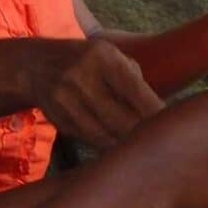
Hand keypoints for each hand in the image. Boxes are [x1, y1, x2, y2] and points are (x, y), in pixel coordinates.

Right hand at [28, 39, 163, 148]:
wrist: (35, 65)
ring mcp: (66, 99)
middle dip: (142, 134)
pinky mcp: (57, 118)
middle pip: (121, 118)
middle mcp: (82, 76)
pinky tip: (118, 148)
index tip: (172, 127)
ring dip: (125, 145)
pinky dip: (105, 145)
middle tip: (160, 144)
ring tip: (142, 151)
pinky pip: (88, 139)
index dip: (156, 113)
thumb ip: (134, 79)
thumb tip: (160, 112)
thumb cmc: (87, 61)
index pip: (136, 90)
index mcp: (103, 57)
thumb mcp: (109, 56)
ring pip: (104, 134)